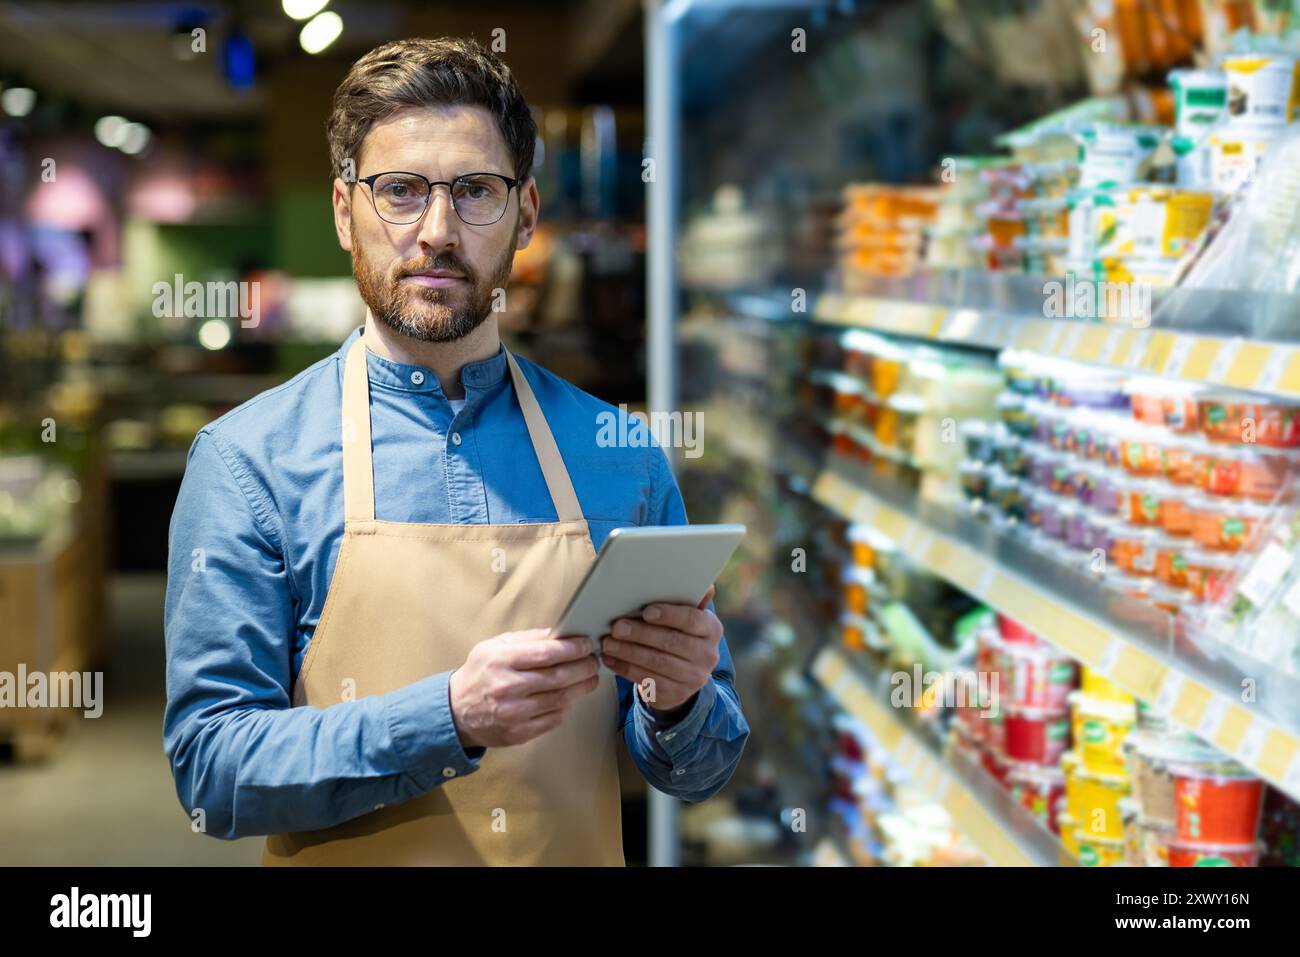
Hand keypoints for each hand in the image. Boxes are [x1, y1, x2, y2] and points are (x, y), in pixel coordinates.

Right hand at [449, 630, 599, 748]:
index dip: (573, 648)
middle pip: (559, 677)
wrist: (456, 712)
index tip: (587, 644)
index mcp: (502, 660)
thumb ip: (527, 639)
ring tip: (590, 678)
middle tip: (594, 661)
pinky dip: (566, 706)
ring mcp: (514, 713)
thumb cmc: (480, 674)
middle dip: (583, 667)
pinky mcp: (519, 733)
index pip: (547, 653)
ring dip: (581, 688)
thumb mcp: (495, 646)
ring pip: (560, 699)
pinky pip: (553, 718)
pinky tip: (570, 697)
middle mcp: (508, 687)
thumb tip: (560, 634)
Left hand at [601, 585, 721, 715]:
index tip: (646, 611)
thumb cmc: (679, 635)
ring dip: (628, 651)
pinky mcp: (676, 694)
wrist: (683, 676)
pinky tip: (610, 659)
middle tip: (616, 627)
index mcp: (711, 630)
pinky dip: (625, 668)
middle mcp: (708, 655)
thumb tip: (704, 584)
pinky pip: (647, 679)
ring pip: (657, 662)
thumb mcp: (687, 619)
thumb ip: (688, 601)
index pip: (692, 620)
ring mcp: (694, 677)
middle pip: (671, 642)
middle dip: (640, 633)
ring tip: (608, 643)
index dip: (669, 615)